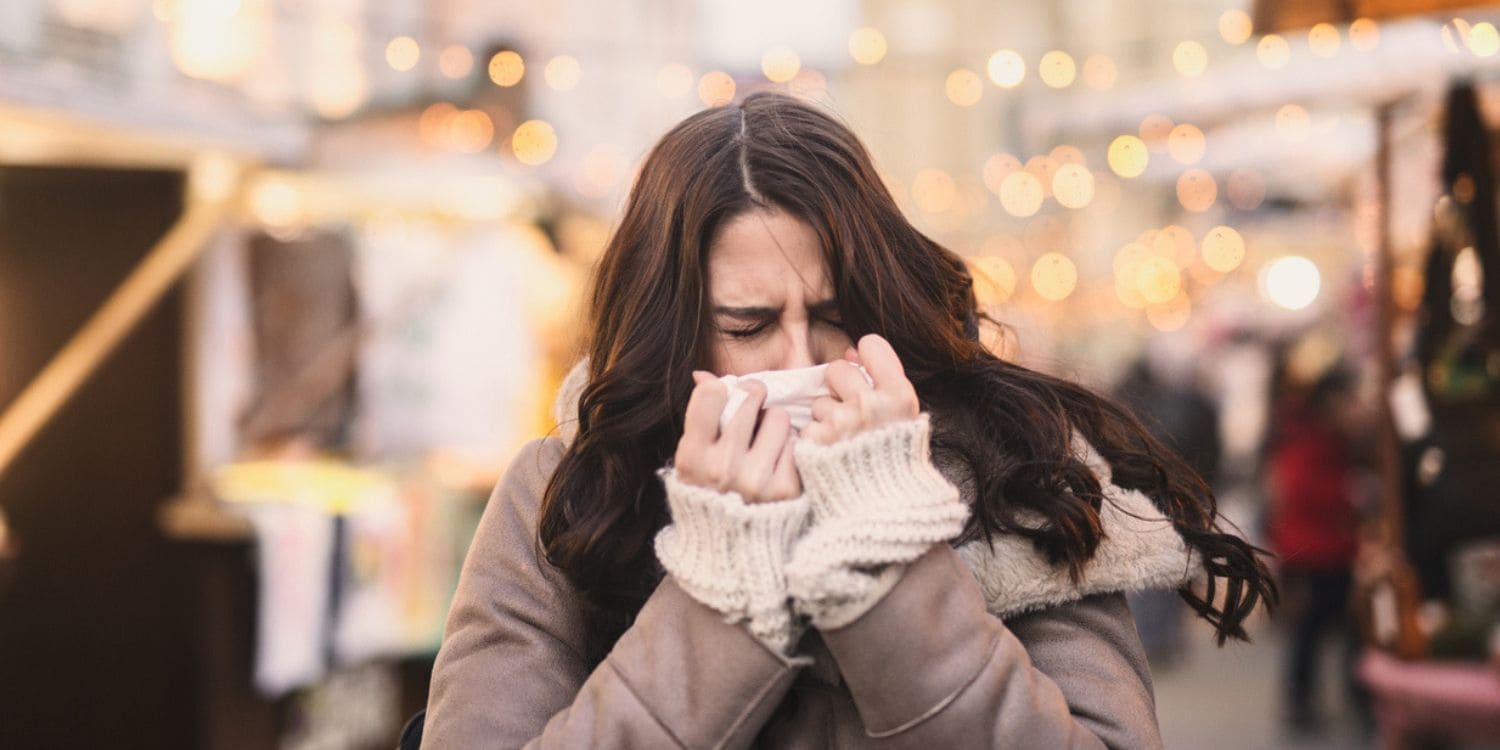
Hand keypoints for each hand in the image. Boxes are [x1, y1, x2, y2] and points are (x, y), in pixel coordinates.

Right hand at [674, 372, 801, 502]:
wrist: (730, 553)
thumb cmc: (708, 495)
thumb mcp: (692, 460)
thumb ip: (700, 417)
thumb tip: (703, 373)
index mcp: (693, 458)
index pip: (711, 394)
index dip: (722, 390)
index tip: (726, 399)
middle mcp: (723, 468)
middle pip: (751, 396)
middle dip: (753, 399)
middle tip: (750, 413)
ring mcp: (757, 479)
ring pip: (779, 416)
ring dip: (773, 424)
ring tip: (763, 444)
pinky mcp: (787, 489)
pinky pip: (797, 442)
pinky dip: (789, 449)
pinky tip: (776, 464)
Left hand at [803, 334, 918, 445]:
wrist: (881, 505)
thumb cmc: (894, 456)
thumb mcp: (904, 415)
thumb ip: (883, 378)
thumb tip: (852, 350)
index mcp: (898, 396)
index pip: (872, 345)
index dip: (867, 357)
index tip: (868, 372)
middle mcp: (869, 405)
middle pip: (837, 369)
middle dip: (840, 386)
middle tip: (851, 411)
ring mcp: (839, 423)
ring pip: (819, 401)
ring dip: (827, 417)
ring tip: (843, 440)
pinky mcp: (814, 441)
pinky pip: (808, 426)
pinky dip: (816, 439)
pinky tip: (831, 454)